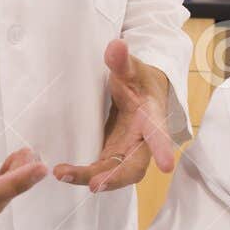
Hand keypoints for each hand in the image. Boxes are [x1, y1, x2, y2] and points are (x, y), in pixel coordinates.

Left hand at [53, 39, 174, 192]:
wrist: (141, 93)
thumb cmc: (139, 80)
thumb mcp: (132, 68)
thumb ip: (122, 61)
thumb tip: (116, 45)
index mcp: (152, 119)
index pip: (159, 135)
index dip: (163, 150)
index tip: (166, 166)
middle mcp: (142, 141)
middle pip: (134, 167)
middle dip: (115, 177)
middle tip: (94, 184)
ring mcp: (126, 151)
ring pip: (114, 173)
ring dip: (91, 178)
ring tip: (63, 174)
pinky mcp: (112, 155)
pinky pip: (100, 170)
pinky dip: (84, 175)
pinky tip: (63, 173)